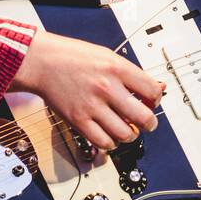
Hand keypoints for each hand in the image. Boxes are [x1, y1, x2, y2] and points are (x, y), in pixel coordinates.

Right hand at [10, 30, 163, 155]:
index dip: (157, 100)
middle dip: (150, 123)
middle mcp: (107, 87)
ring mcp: (92, 106)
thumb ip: (131, 74)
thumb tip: (155, 88)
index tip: (153, 102)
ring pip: (125, 134)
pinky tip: (111, 135)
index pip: (153, 91)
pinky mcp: (78, 120)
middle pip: (143, 117)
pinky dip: (111, 143)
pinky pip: (103, 142)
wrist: (43, 62)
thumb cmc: (73, 57)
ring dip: (131, 135)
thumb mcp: (108, 56)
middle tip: (148, 123)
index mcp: (117, 68)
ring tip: (128, 130)